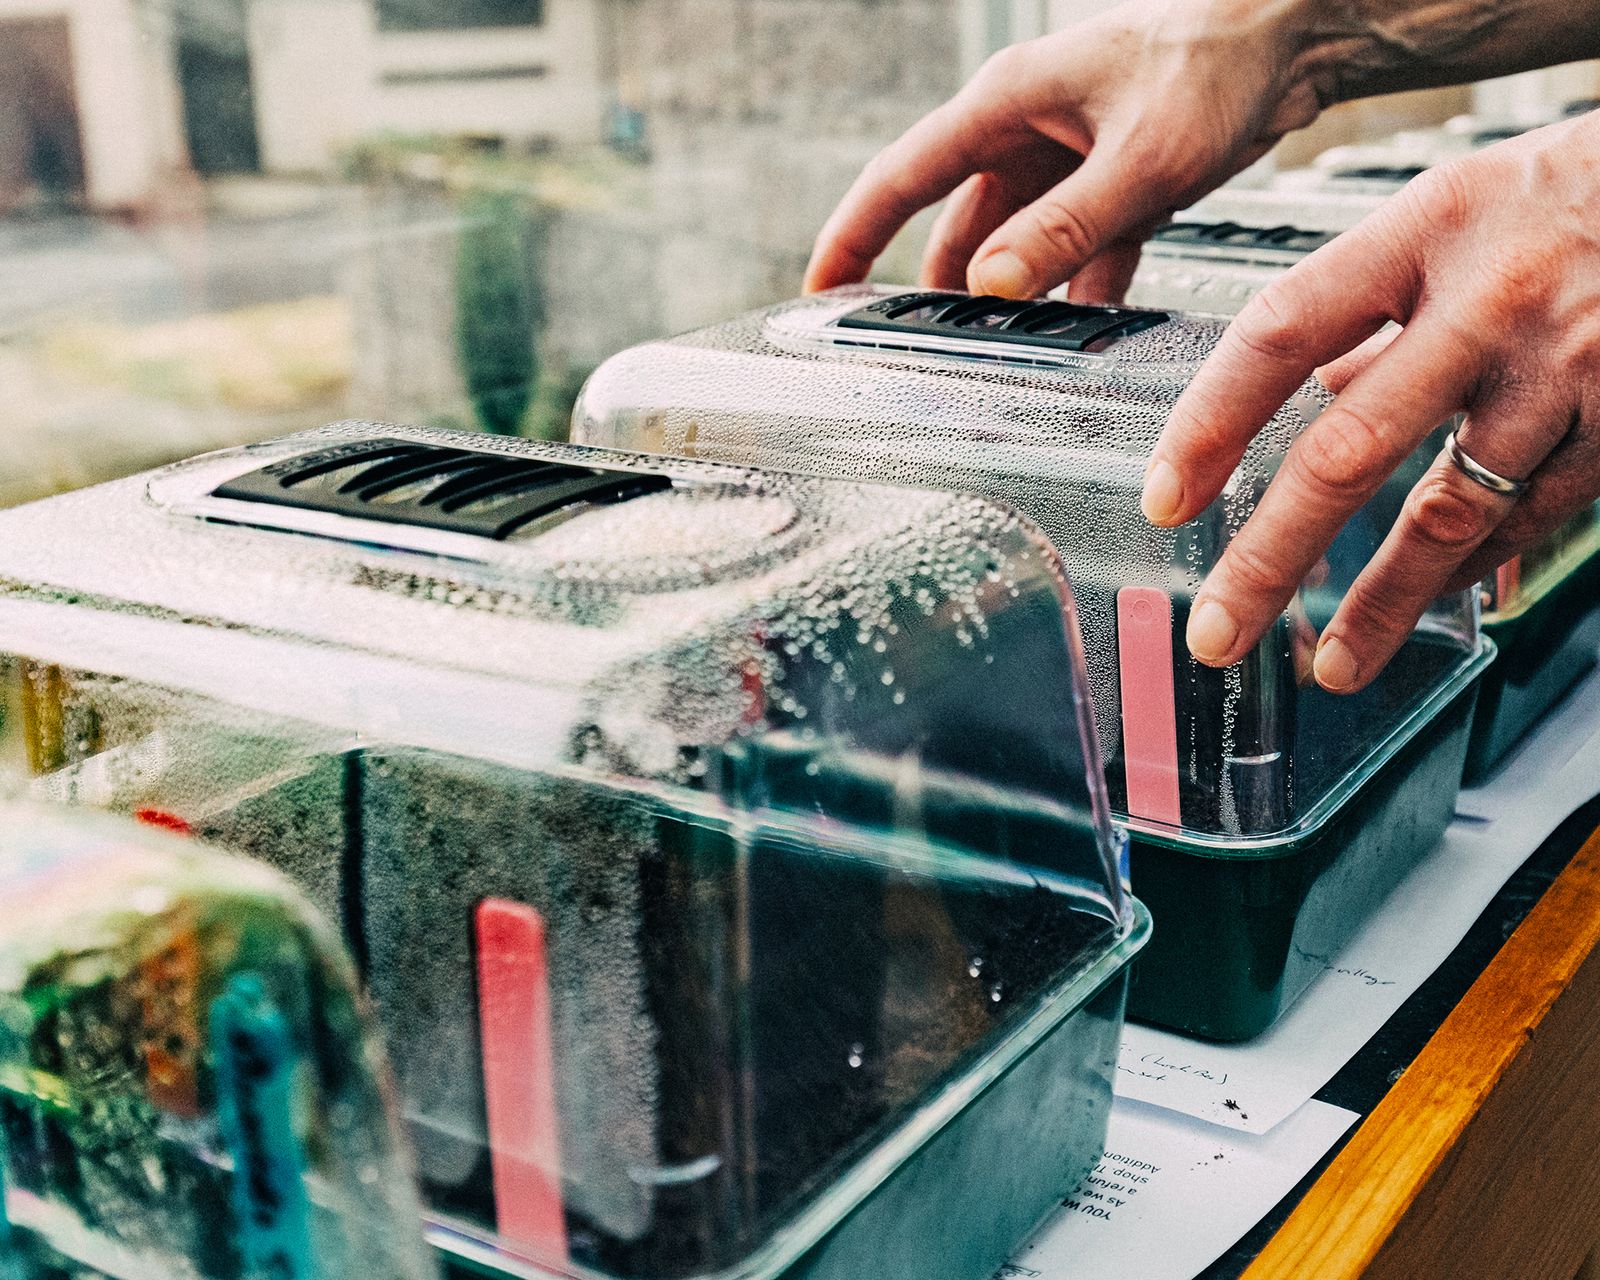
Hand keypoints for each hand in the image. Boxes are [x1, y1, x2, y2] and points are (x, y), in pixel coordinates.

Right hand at [804, 0, 1328, 300]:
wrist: (1295, 35)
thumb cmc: (1216, 62)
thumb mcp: (1138, 160)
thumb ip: (1063, 229)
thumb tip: (990, 285)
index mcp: (1005, 106)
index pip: (900, 177)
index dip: (853, 236)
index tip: (820, 289)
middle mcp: (1025, 130)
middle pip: (955, 225)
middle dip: (938, 291)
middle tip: (920, 352)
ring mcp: (1068, 157)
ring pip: (1017, 246)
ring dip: (1014, 301)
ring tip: (1005, 358)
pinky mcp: (1112, 180)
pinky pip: (1078, 250)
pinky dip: (1080, 292)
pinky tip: (1088, 337)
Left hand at [1144, 111, 1599, 693]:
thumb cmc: (1573, 191)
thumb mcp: (1455, 211)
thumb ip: (1374, 302)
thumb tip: (1308, 393)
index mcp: (1425, 229)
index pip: (1282, 334)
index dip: (1208, 422)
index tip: (1163, 497)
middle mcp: (1493, 300)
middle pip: (1350, 448)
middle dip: (1272, 556)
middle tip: (1218, 628)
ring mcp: (1569, 367)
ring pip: (1450, 511)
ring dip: (1382, 602)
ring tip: (1332, 661)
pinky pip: (1530, 518)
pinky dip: (1470, 567)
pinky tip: (1428, 598)